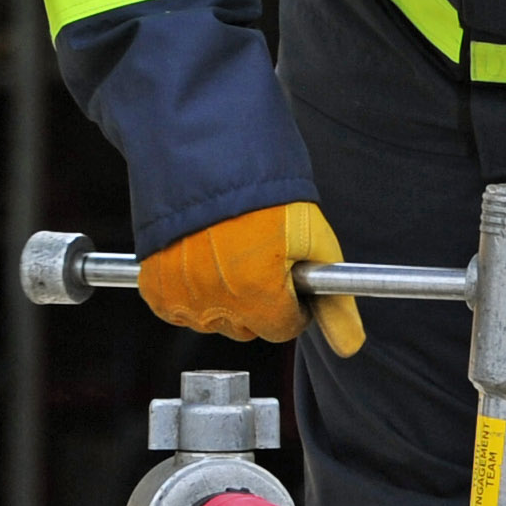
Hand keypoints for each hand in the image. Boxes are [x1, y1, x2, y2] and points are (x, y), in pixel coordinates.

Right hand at [140, 201, 363, 355]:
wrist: (208, 159)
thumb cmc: (266, 196)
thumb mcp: (315, 242)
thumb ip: (335, 302)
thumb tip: (351, 346)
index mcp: (258, 294)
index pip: (283, 328)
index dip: (292, 304)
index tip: (288, 279)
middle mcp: (216, 302)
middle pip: (246, 327)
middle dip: (257, 302)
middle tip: (256, 259)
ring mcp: (181, 296)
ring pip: (212, 319)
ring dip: (221, 298)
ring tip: (226, 252)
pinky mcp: (154, 286)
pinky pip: (176, 308)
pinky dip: (188, 292)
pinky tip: (200, 260)